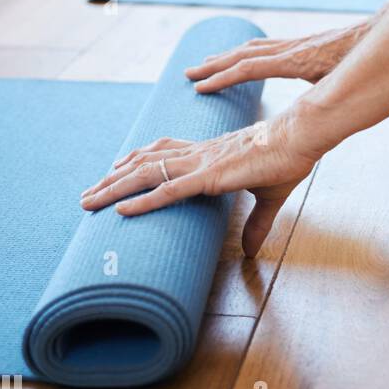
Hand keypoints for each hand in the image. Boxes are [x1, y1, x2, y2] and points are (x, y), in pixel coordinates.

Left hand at [80, 109, 319, 255]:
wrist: (301, 137)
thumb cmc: (288, 158)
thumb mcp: (267, 197)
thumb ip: (254, 223)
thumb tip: (251, 251)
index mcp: (211, 153)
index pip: (165, 151)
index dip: (138, 158)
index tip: (117, 167)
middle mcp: (199, 154)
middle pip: (145, 162)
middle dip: (113, 179)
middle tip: (88, 195)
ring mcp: (202, 163)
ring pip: (147, 174)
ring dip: (114, 188)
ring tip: (89, 201)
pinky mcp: (210, 176)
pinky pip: (169, 190)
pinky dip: (143, 201)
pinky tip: (122, 210)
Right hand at [184, 23, 370, 92]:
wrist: (380, 35)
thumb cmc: (364, 62)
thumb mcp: (344, 82)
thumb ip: (328, 99)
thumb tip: (314, 119)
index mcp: (296, 60)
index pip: (251, 66)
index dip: (224, 77)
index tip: (199, 87)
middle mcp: (291, 49)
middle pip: (244, 54)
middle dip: (215, 65)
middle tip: (188, 74)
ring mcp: (295, 45)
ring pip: (253, 48)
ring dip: (227, 56)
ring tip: (205, 64)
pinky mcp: (301, 46)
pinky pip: (266, 47)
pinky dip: (246, 52)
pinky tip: (241, 58)